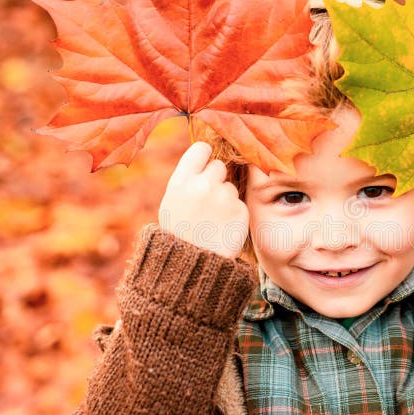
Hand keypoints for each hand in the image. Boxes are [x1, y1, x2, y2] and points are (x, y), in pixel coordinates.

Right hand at [159, 142, 248, 258]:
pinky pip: (239, 203)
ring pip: (230, 187)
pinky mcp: (241, 211)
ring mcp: (224, 198)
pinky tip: (222, 227)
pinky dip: (233, 213)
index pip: (201, 148)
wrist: (193, 266)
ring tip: (212, 219)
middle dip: (216, 179)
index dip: (204, 156)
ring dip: (225, 198)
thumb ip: (188, 179)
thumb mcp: (172, 202)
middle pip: (219, 166)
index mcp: (182, 181)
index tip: (204, 165)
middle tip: (207, 200)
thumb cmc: (179, 233)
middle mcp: (203, 185)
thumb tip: (206, 158)